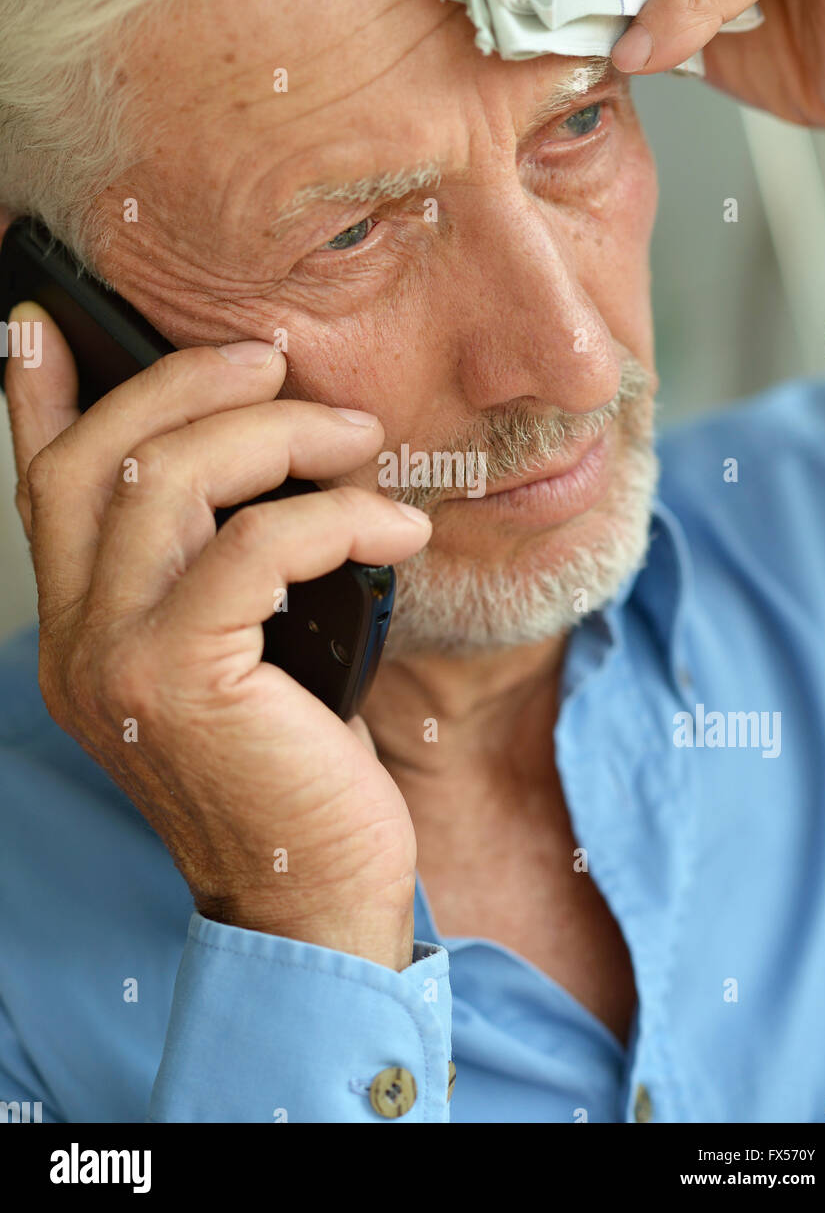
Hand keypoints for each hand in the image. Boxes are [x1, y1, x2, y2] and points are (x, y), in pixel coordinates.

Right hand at [4, 292, 431, 969]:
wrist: (313, 896)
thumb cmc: (295, 763)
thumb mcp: (247, 650)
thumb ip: (221, 568)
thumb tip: (260, 461)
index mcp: (84, 628)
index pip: (43, 485)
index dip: (38, 394)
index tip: (47, 319)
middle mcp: (75, 641)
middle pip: (97, 457)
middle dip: (185, 383)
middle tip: (273, 359)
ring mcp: (114, 661)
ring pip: (168, 480)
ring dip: (275, 433)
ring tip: (355, 435)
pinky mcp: (179, 680)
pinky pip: (254, 545)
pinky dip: (336, 515)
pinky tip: (395, 525)